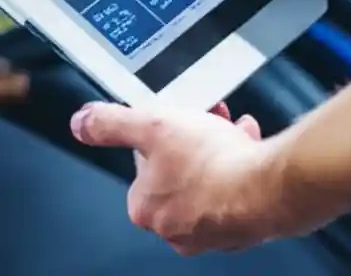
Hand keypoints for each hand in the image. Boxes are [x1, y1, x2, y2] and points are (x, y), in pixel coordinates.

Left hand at [70, 102, 290, 255]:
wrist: (268, 188)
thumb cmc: (213, 166)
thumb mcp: (152, 126)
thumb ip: (112, 124)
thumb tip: (82, 123)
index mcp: (146, 207)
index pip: (142, 164)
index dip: (157, 135)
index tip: (172, 122)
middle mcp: (176, 227)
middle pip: (177, 171)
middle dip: (192, 142)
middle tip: (204, 123)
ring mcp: (212, 230)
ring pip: (210, 180)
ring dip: (219, 151)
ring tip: (230, 129)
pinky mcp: (243, 226)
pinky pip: (237, 189)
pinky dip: (241, 166)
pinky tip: (249, 145)